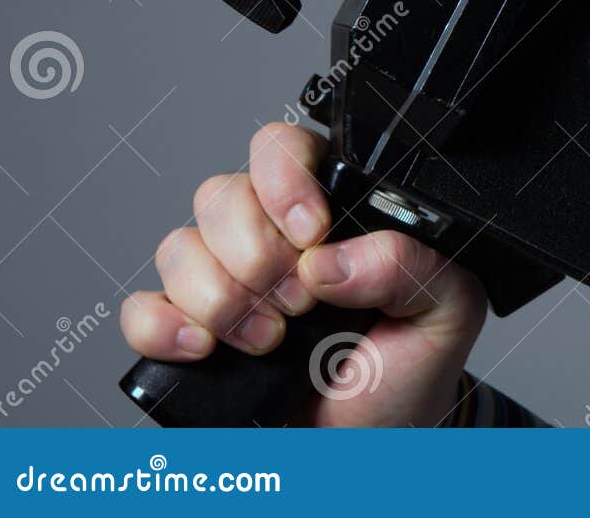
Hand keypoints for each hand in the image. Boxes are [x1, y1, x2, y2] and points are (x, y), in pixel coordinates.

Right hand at [120, 122, 486, 425]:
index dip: (285, 183)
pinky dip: (162, 326)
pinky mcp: (190, 328)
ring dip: (222, 298)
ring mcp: (225, 279)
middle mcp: (271, 232)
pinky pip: (143, 307)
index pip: (284, 149)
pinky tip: (205, 347)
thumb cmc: (410, 363)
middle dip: (258, 256)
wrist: (377, 439)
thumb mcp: (445, 308)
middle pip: (222, 196)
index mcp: (334, 206)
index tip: (311, 234)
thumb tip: (331, 260)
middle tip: (302, 302)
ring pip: (179, 246)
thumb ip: (409, 265)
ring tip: (271, 339)